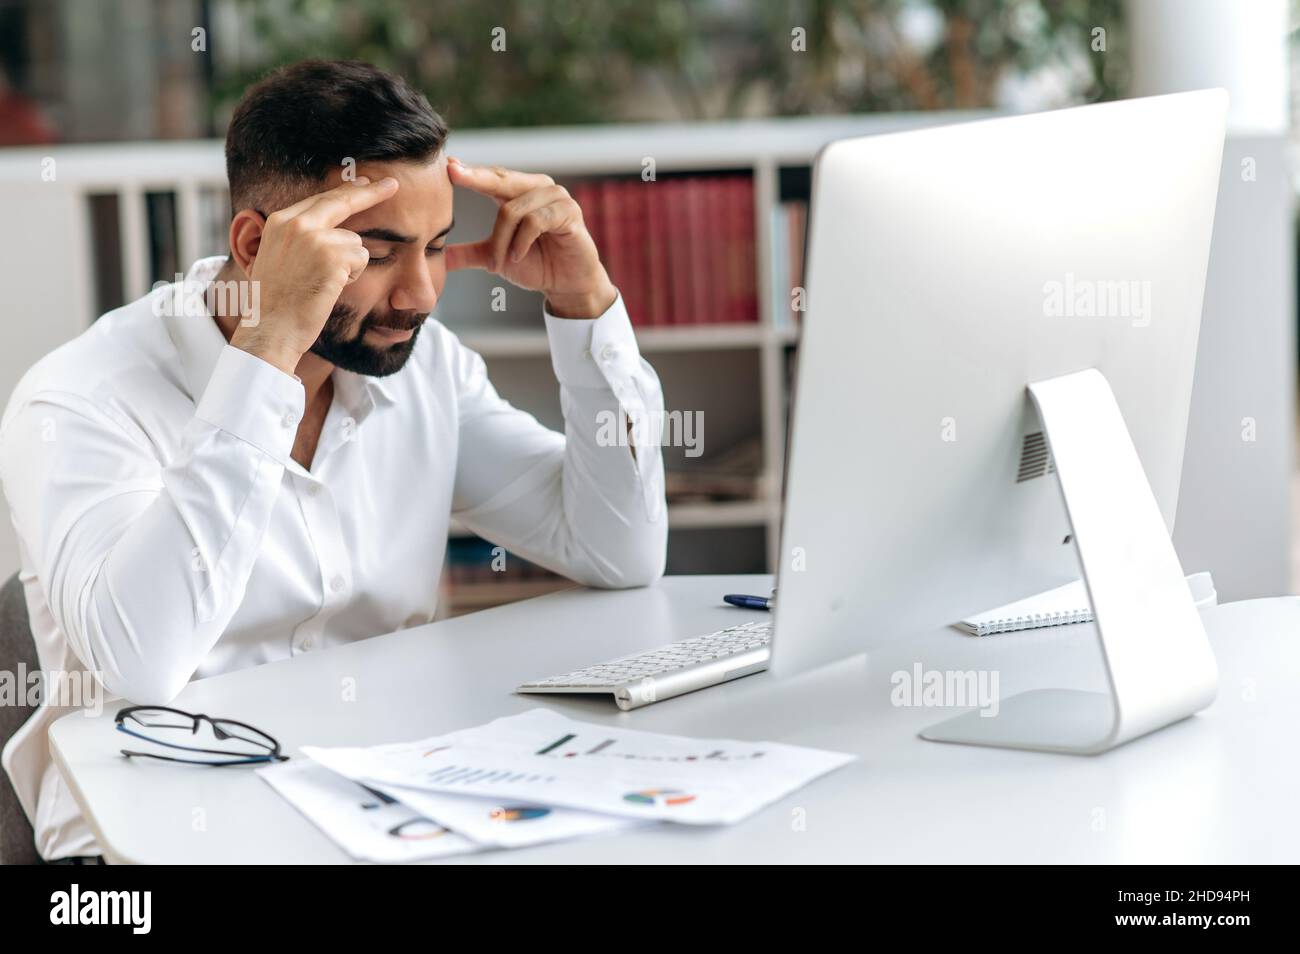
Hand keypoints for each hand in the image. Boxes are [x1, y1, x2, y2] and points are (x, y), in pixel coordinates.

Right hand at [232, 177, 399, 373]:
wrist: (271, 329)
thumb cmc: (276, 304)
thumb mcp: (278, 259)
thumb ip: (300, 238)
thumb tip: (332, 228)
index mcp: (279, 222)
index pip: (319, 199)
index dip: (345, 192)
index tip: (365, 183)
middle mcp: (296, 223)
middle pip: (341, 201)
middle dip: (370, 193)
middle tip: (392, 185)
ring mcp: (315, 238)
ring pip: (355, 241)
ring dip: (350, 265)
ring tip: (323, 284)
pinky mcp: (333, 256)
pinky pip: (362, 258)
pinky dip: (354, 276)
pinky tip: (331, 288)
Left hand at [444, 158, 616, 317]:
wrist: (567, 285)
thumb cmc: (536, 265)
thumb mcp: (496, 258)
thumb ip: (470, 253)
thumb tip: (437, 257)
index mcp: (520, 192)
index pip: (491, 177)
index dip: (470, 172)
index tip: (447, 166)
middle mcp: (538, 187)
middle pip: (501, 179)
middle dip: (476, 178)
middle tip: (453, 173)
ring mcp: (556, 197)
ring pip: (514, 209)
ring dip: (503, 240)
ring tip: (501, 262)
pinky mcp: (569, 212)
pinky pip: (535, 221)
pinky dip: (522, 241)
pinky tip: (518, 256)